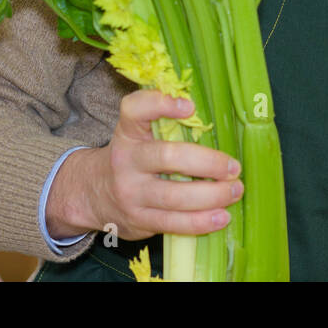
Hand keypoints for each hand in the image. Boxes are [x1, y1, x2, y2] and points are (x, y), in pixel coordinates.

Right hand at [45, 90, 242, 240]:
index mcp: (128, 133)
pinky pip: (174, 223)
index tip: (190, 107)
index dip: (161, 104)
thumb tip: (210, 122)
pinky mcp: (138, 220)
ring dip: (212, 195)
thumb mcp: (136, 134)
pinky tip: (222, 217)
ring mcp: (131, 193)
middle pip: (167, 157)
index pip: (134, 110)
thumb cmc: (131, 158)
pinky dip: (202, 222)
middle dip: (207, 162)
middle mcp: (126, 160)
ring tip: (235, 191)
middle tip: (233, 167)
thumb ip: (163, 124)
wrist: (92, 194)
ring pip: (175, 196)